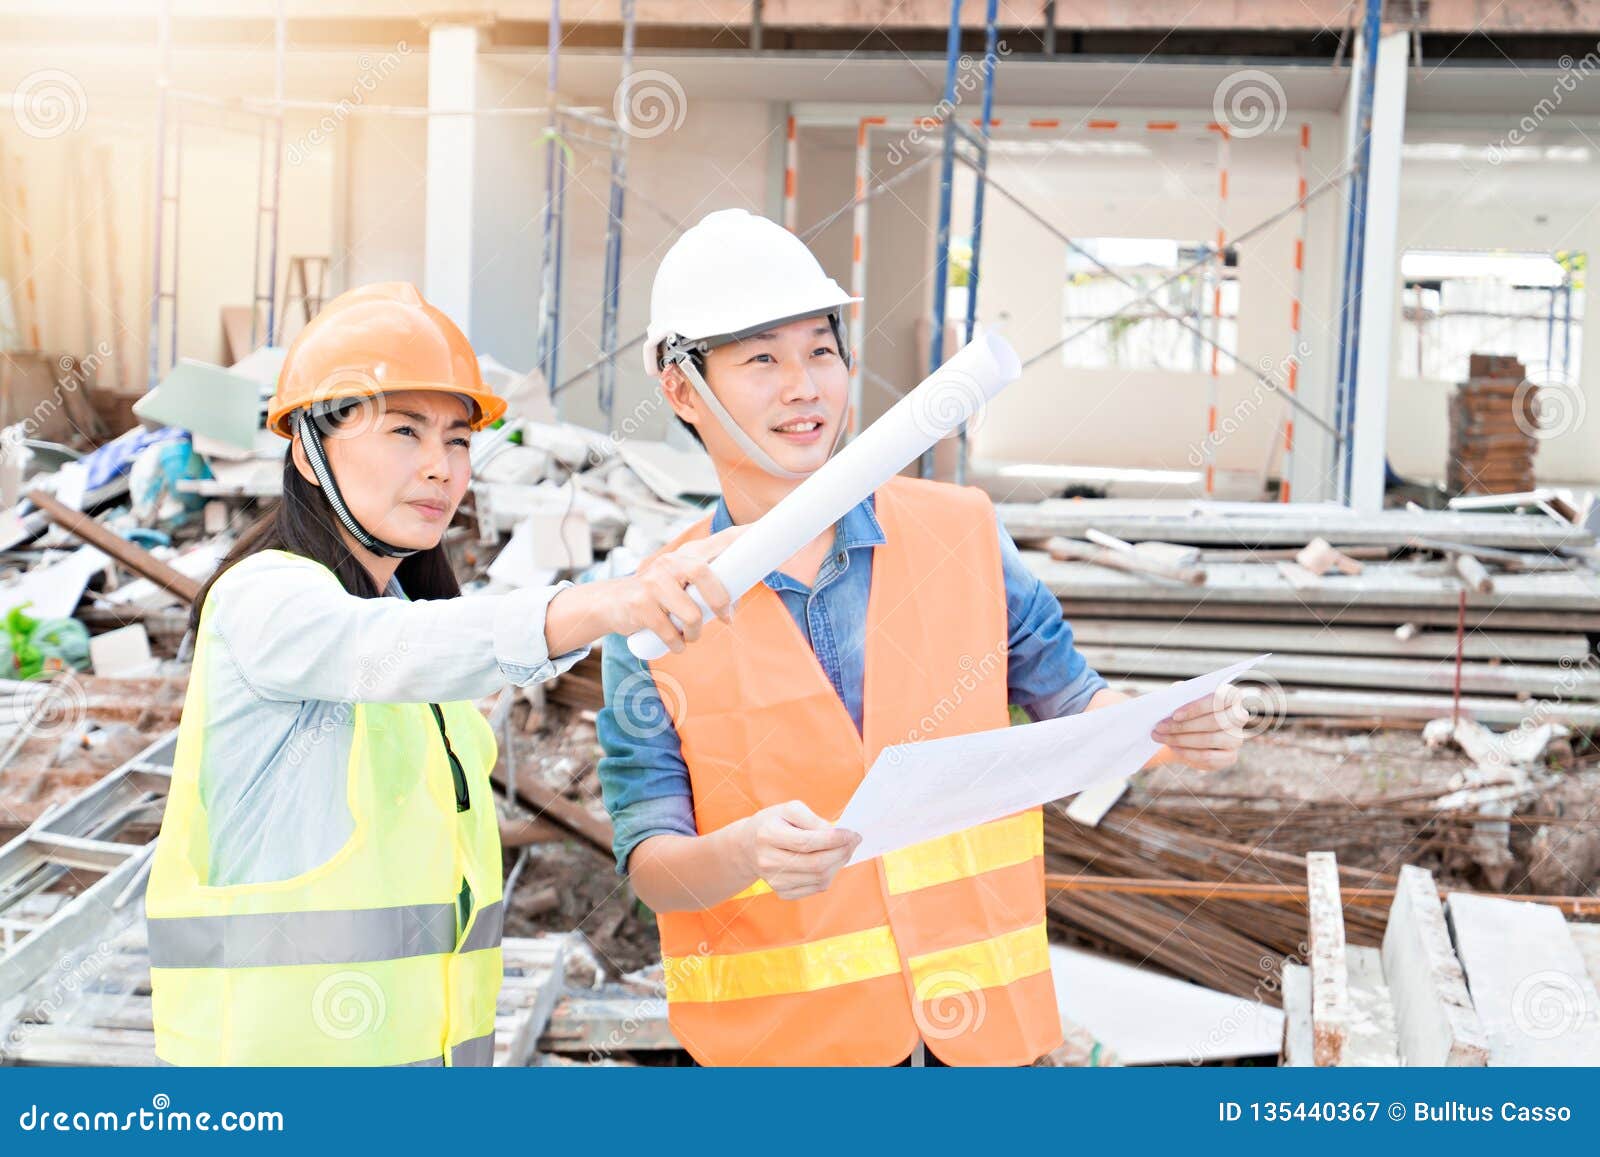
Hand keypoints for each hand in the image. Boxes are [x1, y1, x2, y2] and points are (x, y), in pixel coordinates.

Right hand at [607, 525, 745, 651]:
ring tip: (690, 634)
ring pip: (691, 613)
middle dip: (720, 601)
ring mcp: (652, 582)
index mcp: (687, 554)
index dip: (744, 537)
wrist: (612, 602)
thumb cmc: (659, 595)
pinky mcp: (639, 604)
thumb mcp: (683, 583)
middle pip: (703, 573)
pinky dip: (677, 644)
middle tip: (726, 618)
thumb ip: (708, 587)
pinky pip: (670, 633)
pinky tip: (675, 642)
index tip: (763, 532)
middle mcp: (670, 562)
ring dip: (696, 633)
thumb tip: (735, 603)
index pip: (722, 541)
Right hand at [735, 800, 860, 900]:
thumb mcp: (789, 809)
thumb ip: (813, 819)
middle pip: (816, 864)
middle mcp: (768, 862)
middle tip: (854, 841)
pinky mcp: (783, 892)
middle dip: (842, 852)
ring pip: (819, 878)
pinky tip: (831, 861)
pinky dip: (830, 875)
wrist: (750, 846)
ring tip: (845, 849)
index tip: (852, 833)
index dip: (835, 839)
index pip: (807, 842)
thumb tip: (835, 834)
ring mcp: (775, 881)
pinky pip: (816, 887)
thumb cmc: (775, 822)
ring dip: (839, 864)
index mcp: (768, 836)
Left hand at [1150, 684, 1248, 771]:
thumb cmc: (1187, 709)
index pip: (1219, 700)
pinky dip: (1187, 753)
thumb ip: (1181, 694)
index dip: (1196, 708)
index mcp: (1232, 696)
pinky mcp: (1230, 756)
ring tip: (1161, 737)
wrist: (1189, 731)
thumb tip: (1171, 699)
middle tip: (1159, 728)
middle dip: (1183, 726)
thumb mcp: (1184, 697)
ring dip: (1181, 740)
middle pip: (1214, 722)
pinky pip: (1208, 757)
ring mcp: (1237, 738)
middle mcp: (1240, 716)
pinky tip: (1173, 748)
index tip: (1174, 715)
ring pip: (1210, 740)